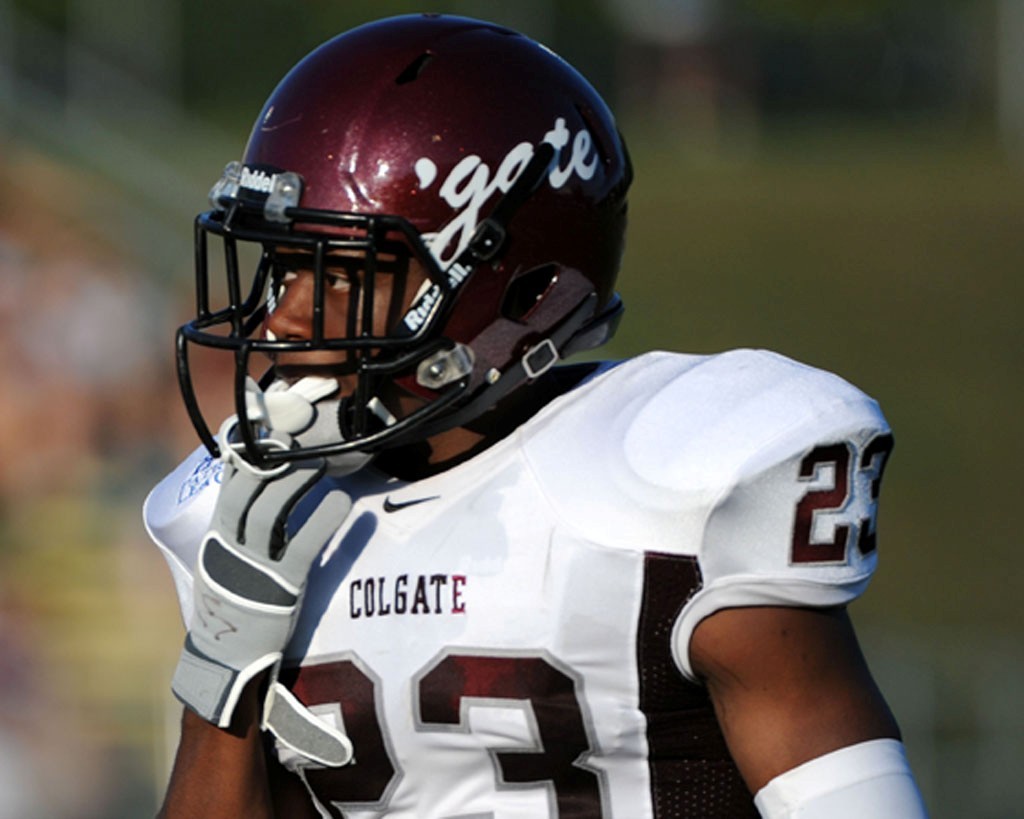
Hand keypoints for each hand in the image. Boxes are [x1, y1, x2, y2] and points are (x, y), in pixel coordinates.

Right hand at [172, 418, 354, 765]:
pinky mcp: (280, 588)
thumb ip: (238, 527)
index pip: (228, 483)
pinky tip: (343, 500)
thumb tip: (256, 486)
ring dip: (300, 481)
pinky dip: (324, 520)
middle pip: (252, 491)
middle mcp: (229, 547)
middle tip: (303, 437)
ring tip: (325, 460)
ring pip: (273, 513)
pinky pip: (302, 546)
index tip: (267, 425)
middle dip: (278, 460)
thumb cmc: (231, 602)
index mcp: (213, 537)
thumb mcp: (223, 560)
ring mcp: (253, 567)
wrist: (225, 659)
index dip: (248, 451)